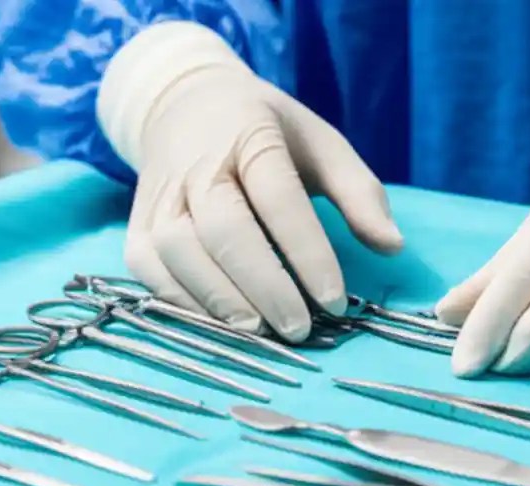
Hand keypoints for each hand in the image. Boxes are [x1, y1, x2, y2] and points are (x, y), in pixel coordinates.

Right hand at [99, 23, 402, 341]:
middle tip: (300, 329)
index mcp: (249, 134)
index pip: (278, 197)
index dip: (306, 251)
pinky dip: (182, 304)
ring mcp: (159, 196)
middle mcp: (196, 164)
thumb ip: (358, 193)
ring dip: (221, 301)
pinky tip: (221, 327)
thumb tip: (392, 247)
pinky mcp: (137, 226)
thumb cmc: (266, 133)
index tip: (335, 299)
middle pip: (224, 231)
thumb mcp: (321, 144)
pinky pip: (149, 270)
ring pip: (178, 253)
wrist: (185, 106)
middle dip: (264, 286)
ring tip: (262, 334)